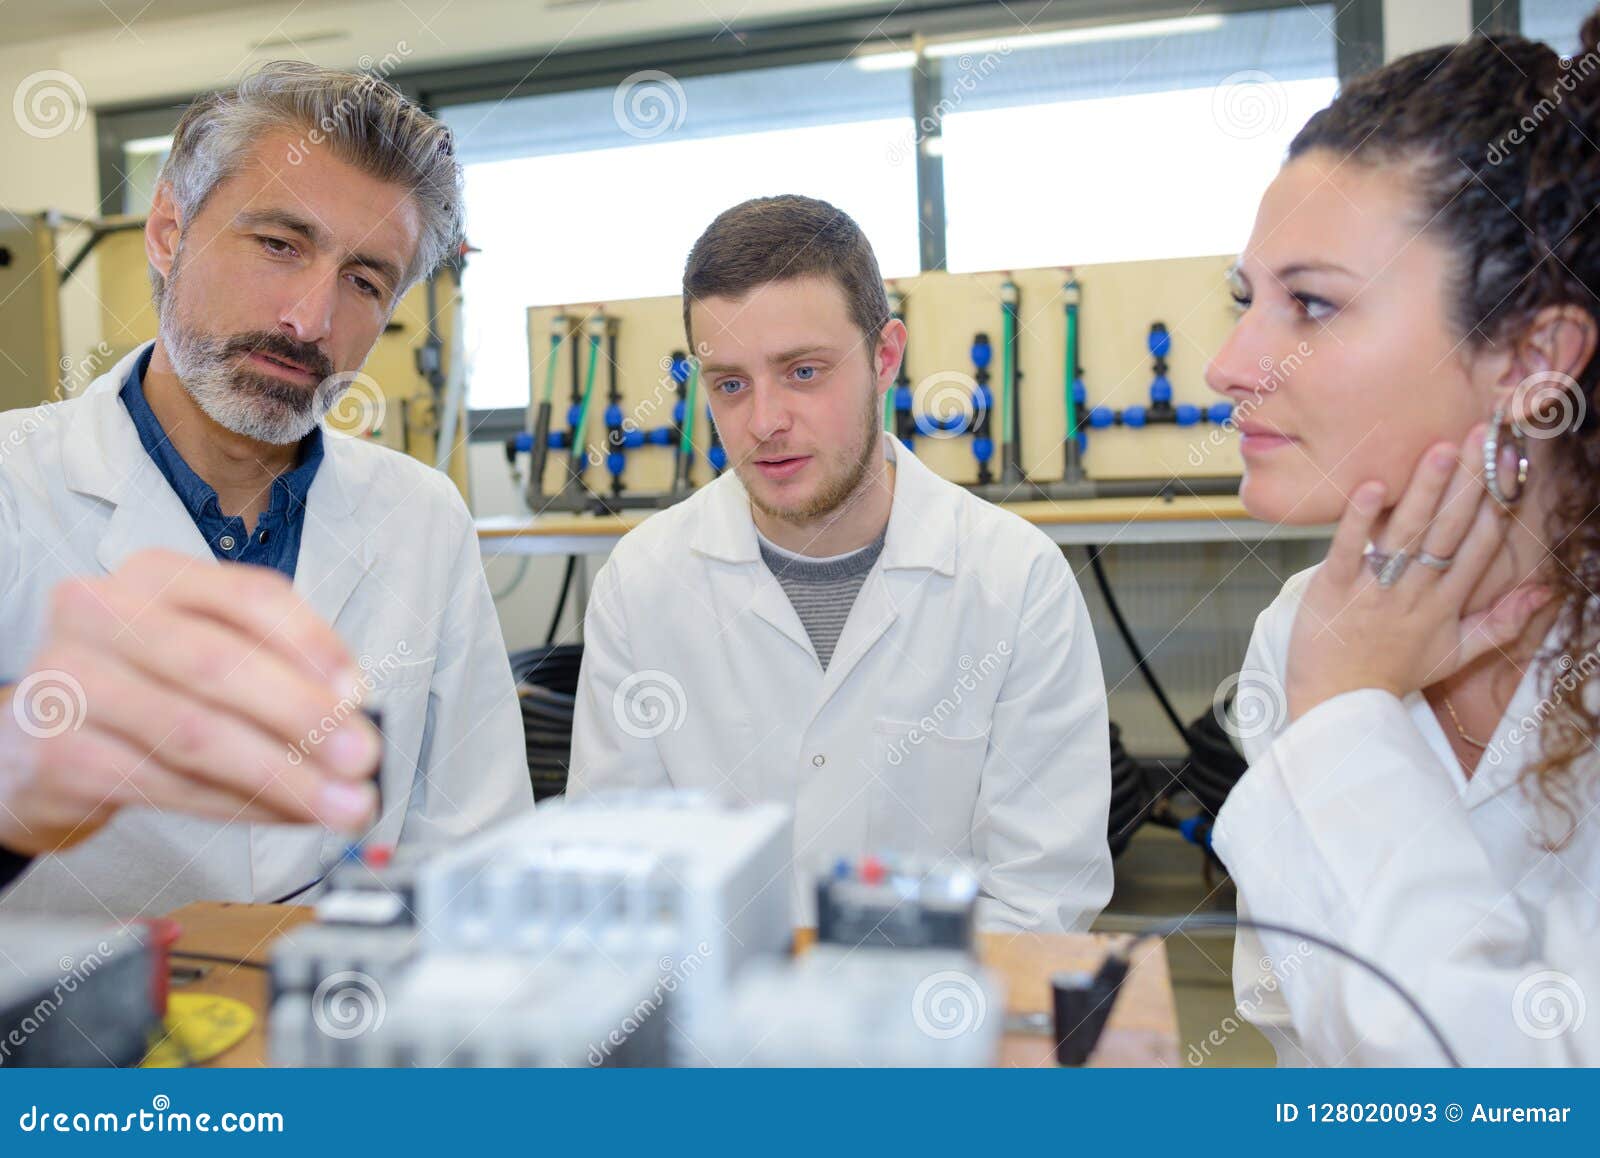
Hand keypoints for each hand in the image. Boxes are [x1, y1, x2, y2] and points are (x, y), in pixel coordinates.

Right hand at [0, 550, 381, 857]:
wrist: (34, 744)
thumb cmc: (141, 689)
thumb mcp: (202, 656)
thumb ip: (273, 669)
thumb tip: (353, 715)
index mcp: (155, 576)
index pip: (250, 597)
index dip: (314, 645)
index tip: (359, 693)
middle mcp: (104, 614)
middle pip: (220, 664)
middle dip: (303, 717)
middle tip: (363, 757)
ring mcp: (72, 682)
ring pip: (195, 733)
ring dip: (283, 776)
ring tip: (341, 803)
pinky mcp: (58, 753)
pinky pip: (168, 785)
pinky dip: (240, 805)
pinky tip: (286, 815)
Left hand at [1285, 426, 1552, 719]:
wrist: (1335, 704)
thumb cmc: (1392, 675)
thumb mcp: (1456, 655)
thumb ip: (1500, 623)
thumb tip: (1543, 592)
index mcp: (1445, 606)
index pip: (1479, 549)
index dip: (1495, 505)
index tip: (1510, 464)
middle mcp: (1415, 595)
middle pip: (1448, 532)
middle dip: (1468, 483)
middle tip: (1483, 436)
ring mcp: (1374, 592)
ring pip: (1406, 535)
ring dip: (1424, 491)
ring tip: (1440, 449)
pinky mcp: (1333, 591)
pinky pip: (1349, 551)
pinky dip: (1360, 520)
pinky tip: (1373, 487)